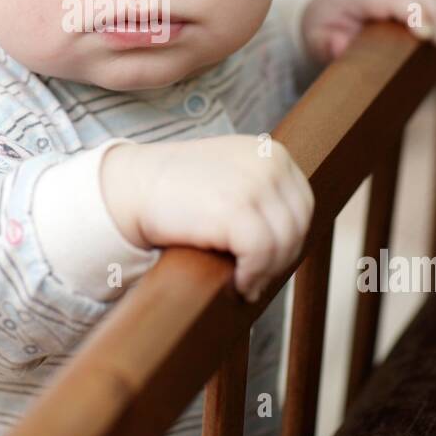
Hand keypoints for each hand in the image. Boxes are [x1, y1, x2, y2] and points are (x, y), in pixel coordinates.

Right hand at [100, 136, 313, 303]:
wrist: (132, 186)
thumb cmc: (176, 189)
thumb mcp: (230, 175)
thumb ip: (262, 192)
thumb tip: (292, 239)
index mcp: (270, 152)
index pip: (302, 203)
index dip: (290, 236)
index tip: (270, 259)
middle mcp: (269, 163)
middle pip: (298, 224)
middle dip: (281, 257)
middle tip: (257, 277)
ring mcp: (255, 184)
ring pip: (284, 243)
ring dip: (267, 271)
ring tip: (246, 284)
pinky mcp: (238, 210)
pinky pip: (262, 254)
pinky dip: (253, 275)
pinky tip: (238, 283)